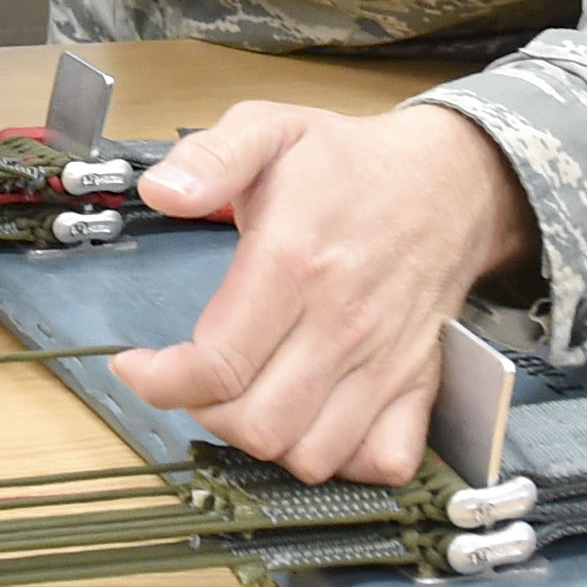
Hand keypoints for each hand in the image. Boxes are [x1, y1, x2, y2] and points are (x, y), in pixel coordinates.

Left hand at [112, 100, 539, 484]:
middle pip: (259, 424)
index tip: (136, 367)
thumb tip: (160, 192)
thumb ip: (209, 156)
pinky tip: (309, 421)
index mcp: (293, 263)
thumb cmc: (349, 162)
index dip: (161, 382)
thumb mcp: (269, 128)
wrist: (450, 182)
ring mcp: (385, 361)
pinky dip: (343, 459)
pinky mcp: (419, 381)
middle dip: (205, 413)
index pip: (218, 364)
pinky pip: (385, 459)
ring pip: (314, 455)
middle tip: (192, 379)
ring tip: (244, 398)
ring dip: (266, 440)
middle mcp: (342, 324)